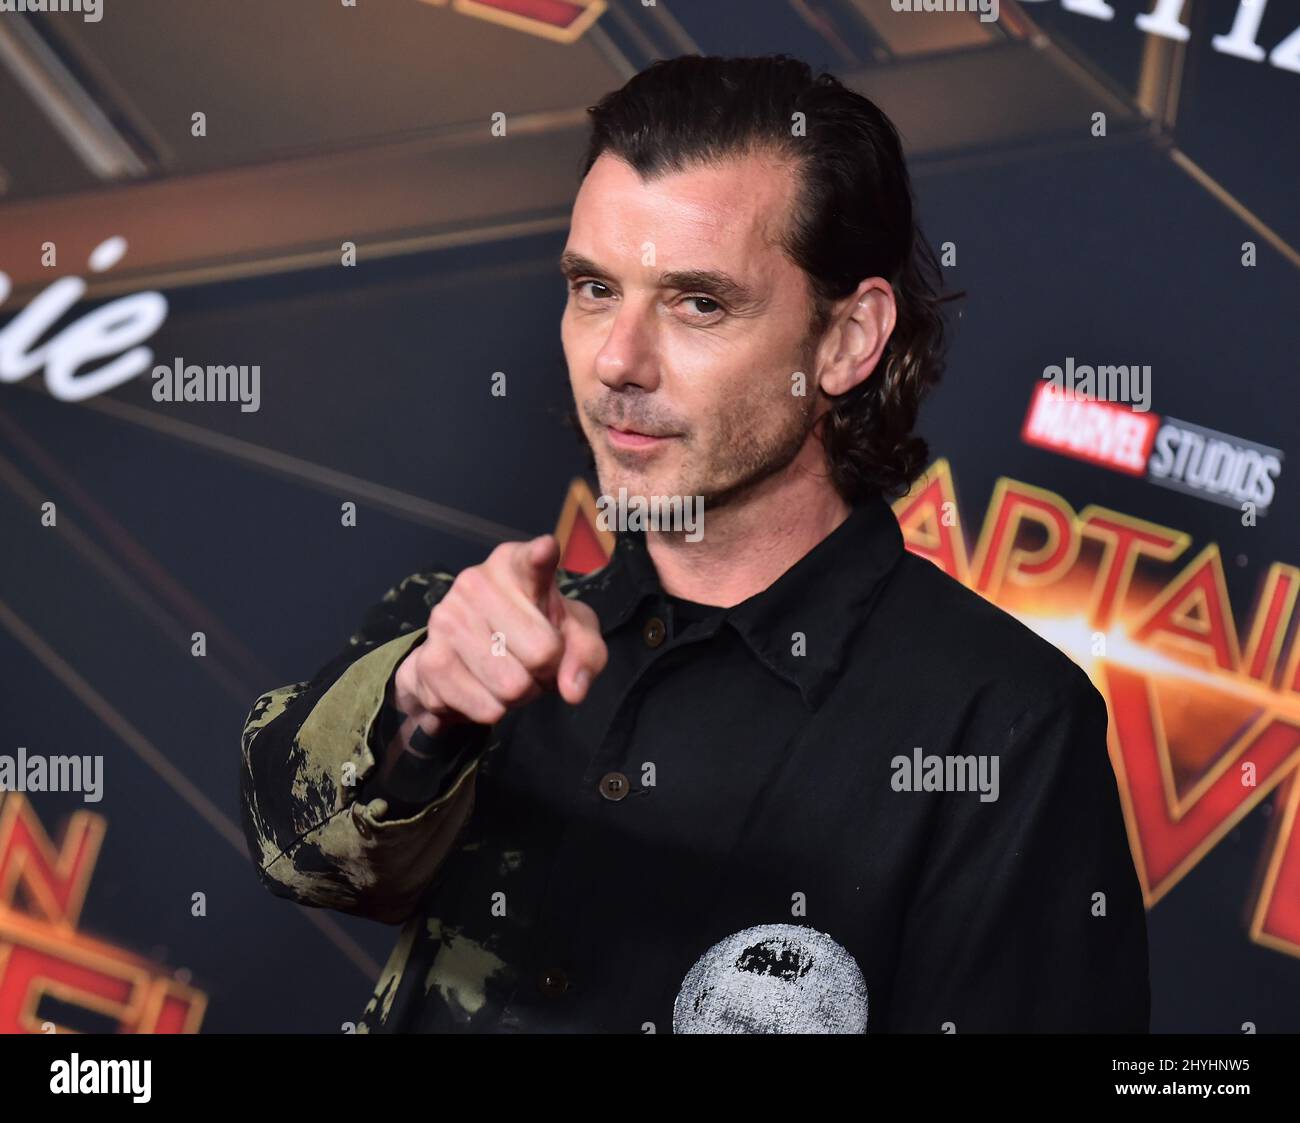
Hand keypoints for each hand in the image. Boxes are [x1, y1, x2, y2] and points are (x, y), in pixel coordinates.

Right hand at [391, 535, 607, 731]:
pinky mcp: (429, 660)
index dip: (541, 557)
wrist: (469, 654)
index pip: (531, 560)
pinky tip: (483, 687)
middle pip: (542, 653)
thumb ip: (586, 654)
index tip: (547, 550)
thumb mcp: (572, 635)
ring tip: (510, 674)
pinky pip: (485, 708)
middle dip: (546, 674)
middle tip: (535, 664)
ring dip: (521, 696)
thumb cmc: (534, 632)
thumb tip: (572, 689)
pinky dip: (494, 711)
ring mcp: (446, 620)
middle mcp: (475, 583)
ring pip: (512, 687)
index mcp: (515, 565)